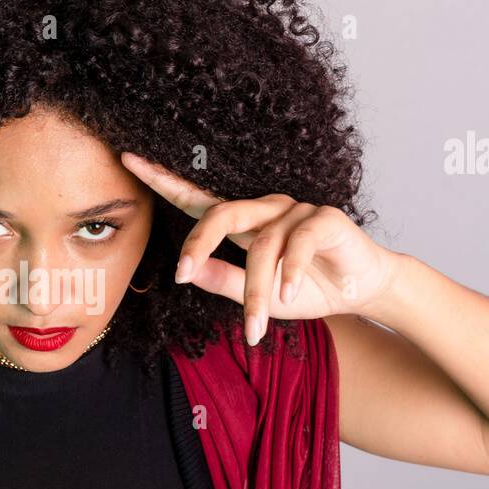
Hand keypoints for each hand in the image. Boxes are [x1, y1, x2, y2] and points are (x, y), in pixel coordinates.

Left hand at [121, 151, 397, 345]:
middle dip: (198, 243)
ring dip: (256, 292)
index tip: (128, 161)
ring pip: (261, 246)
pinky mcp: (324, 218)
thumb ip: (225, 281)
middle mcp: (266, 209)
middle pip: (221, 213)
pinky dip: (290, 273)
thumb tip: (190, 272)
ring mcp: (295, 210)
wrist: (360, 292)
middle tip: (182, 275)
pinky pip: (297, 243)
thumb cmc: (306, 290)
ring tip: (255, 326)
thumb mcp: (259, 296)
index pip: (197, 199)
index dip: (163, 180)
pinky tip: (290, 294)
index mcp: (244, 224)